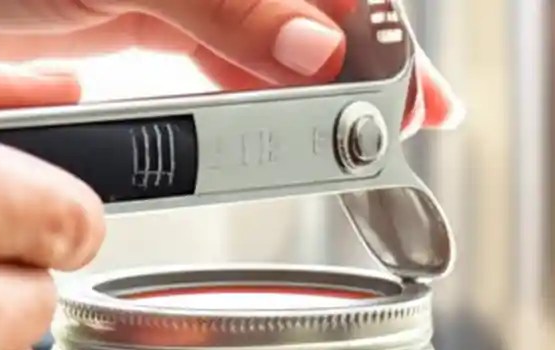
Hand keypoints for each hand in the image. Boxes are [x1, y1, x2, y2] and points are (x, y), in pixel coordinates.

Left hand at [0, 0, 461, 134]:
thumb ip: (227, 6)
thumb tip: (316, 45)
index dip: (379, 34)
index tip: (414, 93)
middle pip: (309, 9)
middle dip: (361, 66)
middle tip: (406, 122)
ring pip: (270, 37)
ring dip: (313, 88)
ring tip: (351, 133)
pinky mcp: (140, 19)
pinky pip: (221, 55)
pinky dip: (254, 91)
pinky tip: (277, 118)